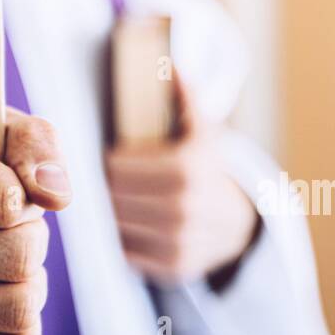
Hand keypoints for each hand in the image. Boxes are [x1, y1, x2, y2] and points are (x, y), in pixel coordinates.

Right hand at [0, 108, 71, 334]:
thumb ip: (35, 143)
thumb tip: (55, 194)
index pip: (6, 198)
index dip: (23, 194)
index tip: (2, 190)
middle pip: (21, 256)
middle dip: (30, 238)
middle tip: (2, 232)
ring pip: (23, 306)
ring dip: (29, 282)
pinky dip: (23, 326)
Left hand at [105, 71, 259, 286]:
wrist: (236, 224)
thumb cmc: (206, 170)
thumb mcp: (203, 133)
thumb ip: (187, 99)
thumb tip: (175, 66)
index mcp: (187, 169)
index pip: (115, 168)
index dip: (107, 162)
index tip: (106, 159)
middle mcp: (183, 208)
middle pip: (112, 197)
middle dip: (103, 188)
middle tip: (98, 181)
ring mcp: (178, 242)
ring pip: (115, 225)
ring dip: (107, 213)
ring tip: (109, 201)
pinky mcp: (172, 268)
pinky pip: (125, 252)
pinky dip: (119, 239)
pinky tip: (125, 224)